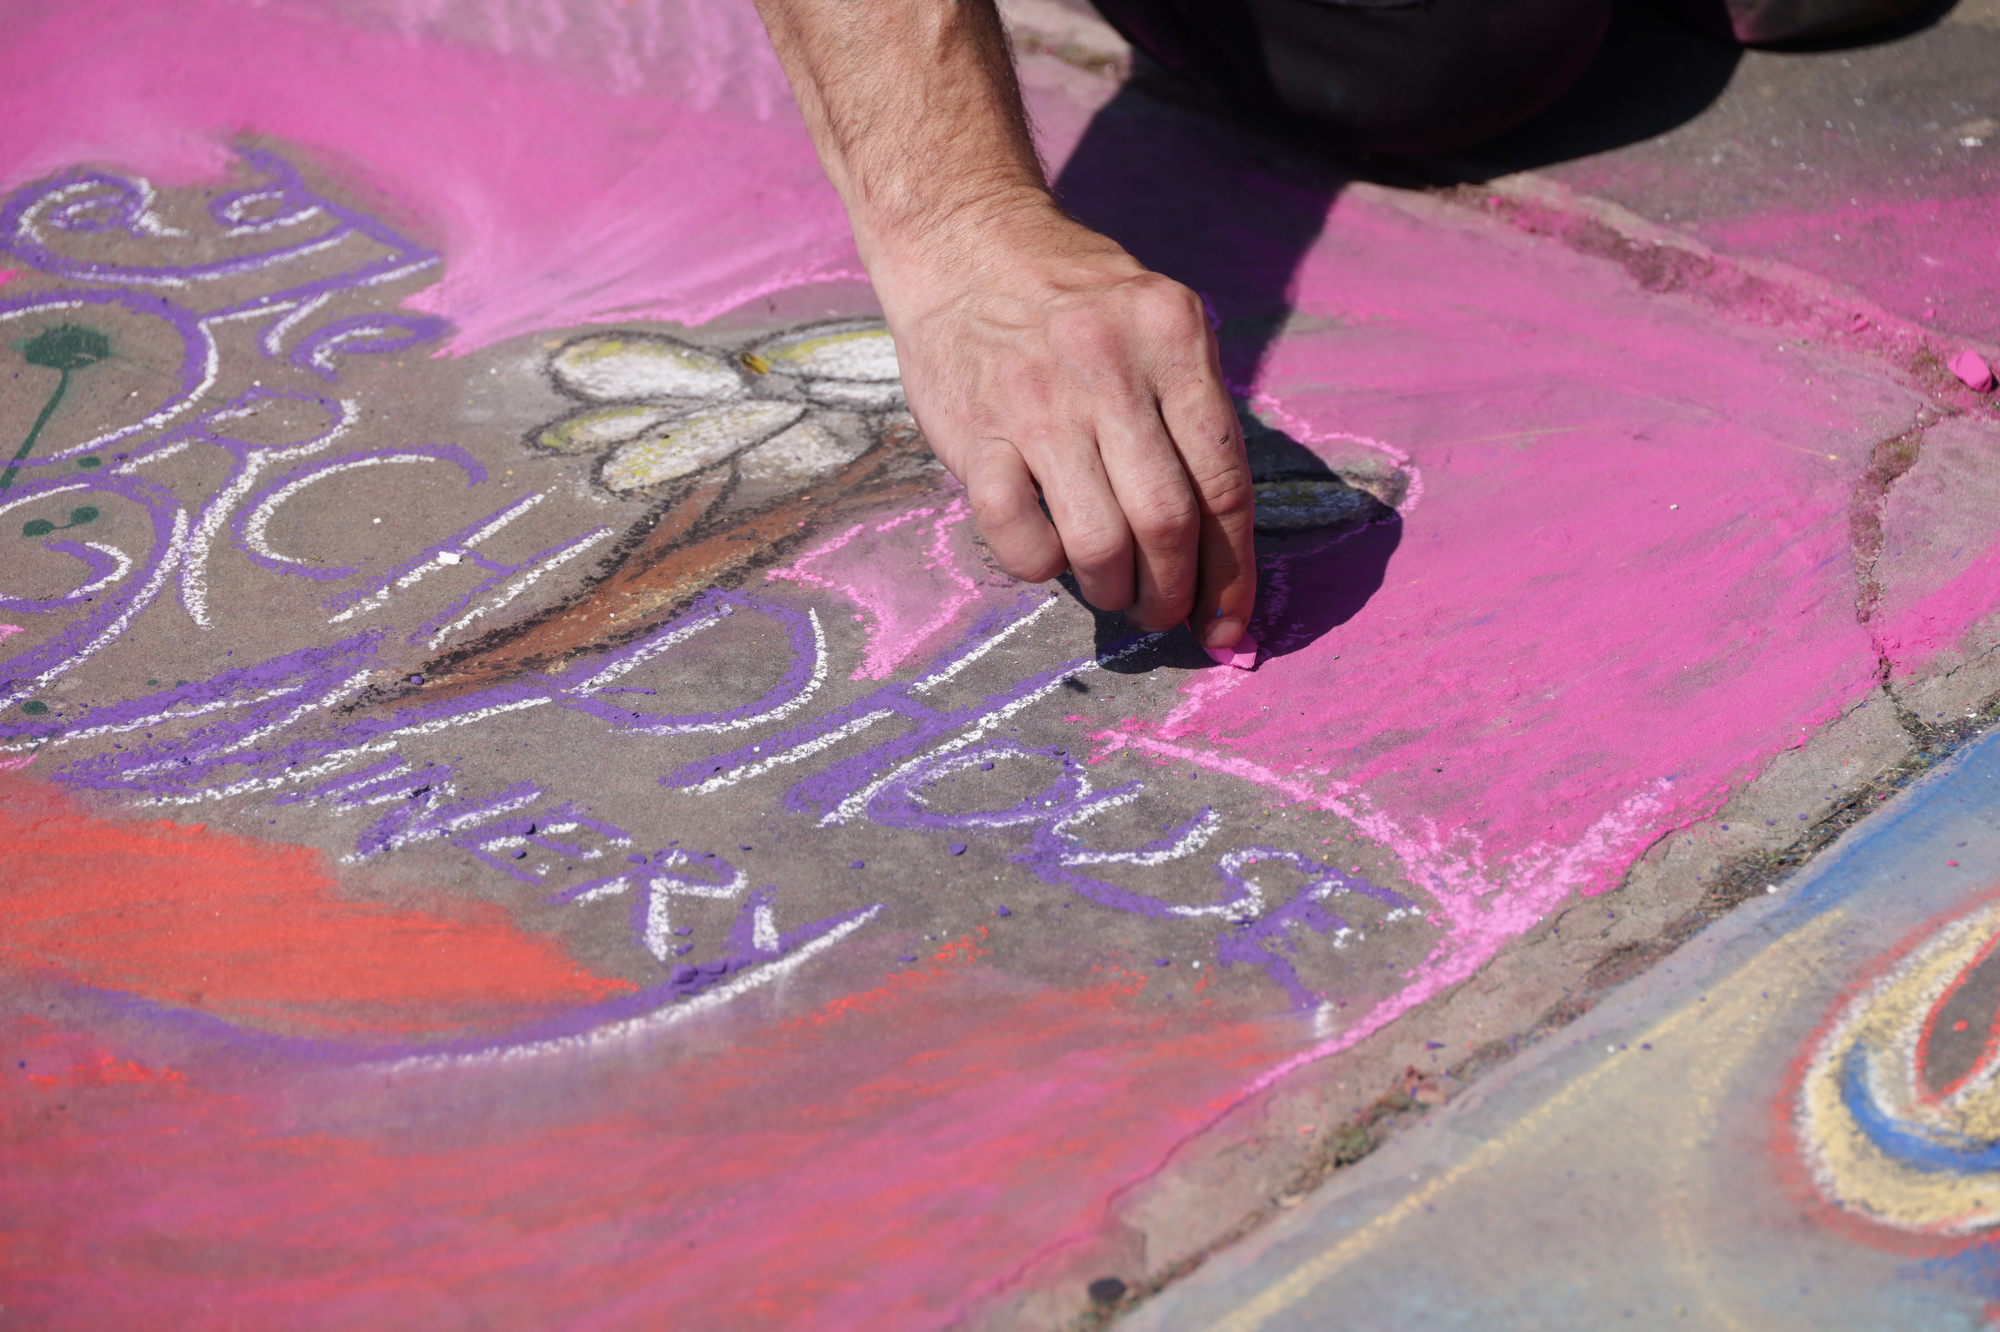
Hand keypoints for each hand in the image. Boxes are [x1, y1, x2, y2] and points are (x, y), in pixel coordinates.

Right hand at [877, 204, 1255, 647]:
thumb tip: (1221, 545)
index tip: (1229, 624)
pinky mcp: (975, 430)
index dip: (1232, 572)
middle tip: (1163, 613)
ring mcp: (1039, 400)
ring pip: (1098, 539)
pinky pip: (1017, 531)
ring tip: (1111, 591)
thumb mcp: (1157, 324)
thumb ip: (1190, 413)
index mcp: (1176, 340)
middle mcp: (1113, 368)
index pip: (1224, 482)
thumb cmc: (1075, 301)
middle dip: (1172, 593)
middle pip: (1167, 522)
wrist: (965, 242)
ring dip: (1112, 589)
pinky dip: (1041, 565)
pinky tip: (1048, 556)